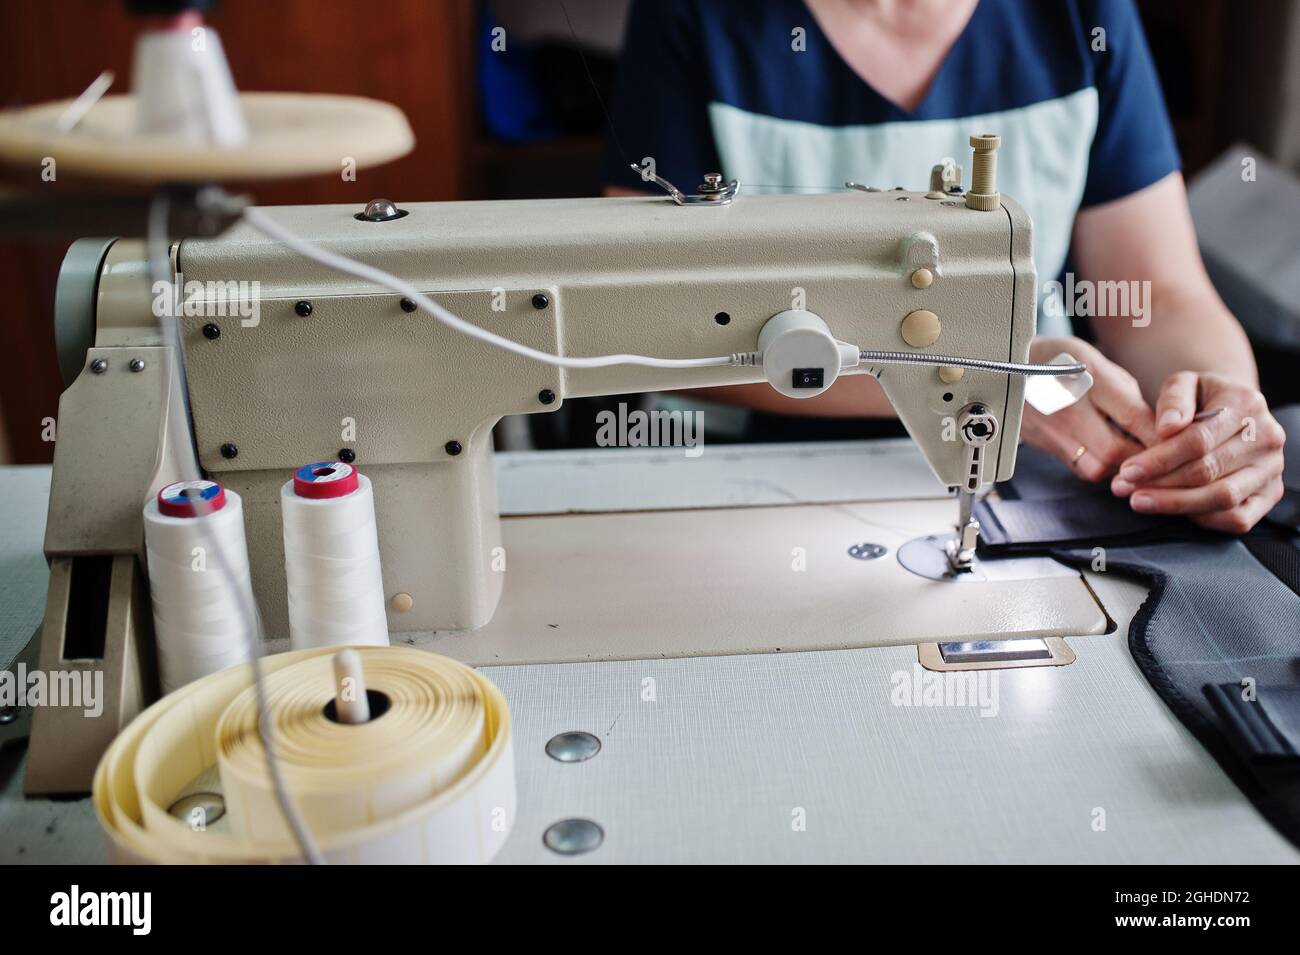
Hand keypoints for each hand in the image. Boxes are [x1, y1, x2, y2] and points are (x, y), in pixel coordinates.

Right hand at [1019, 336, 1157, 482]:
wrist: (1007, 363)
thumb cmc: (1059, 358)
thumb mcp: (1096, 360)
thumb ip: (1125, 393)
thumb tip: (1157, 424)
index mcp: (1088, 378)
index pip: (1133, 417)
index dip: (1161, 436)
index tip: (1181, 443)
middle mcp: (1068, 408)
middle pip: (1115, 450)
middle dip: (1145, 459)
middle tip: (1166, 460)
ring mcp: (1052, 429)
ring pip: (1097, 467)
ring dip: (1122, 468)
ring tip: (1140, 461)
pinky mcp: (1044, 444)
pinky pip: (1079, 467)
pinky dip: (1101, 468)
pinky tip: (1112, 459)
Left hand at [1109, 372, 1285, 532]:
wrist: (1234, 411)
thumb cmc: (1203, 399)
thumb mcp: (1185, 384)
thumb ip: (1174, 398)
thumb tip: (1167, 427)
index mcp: (1247, 406)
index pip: (1199, 440)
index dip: (1159, 459)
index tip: (1127, 470)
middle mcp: (1267, 439)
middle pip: (1207, 471)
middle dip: (1160, 483)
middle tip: (1123, 488)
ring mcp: (1271, 469)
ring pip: (1222, 497)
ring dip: (1175, 504)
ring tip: (1139, 501)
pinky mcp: (1270, 494)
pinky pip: (1238, 518)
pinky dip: (1203, 520)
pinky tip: (1173, 511)